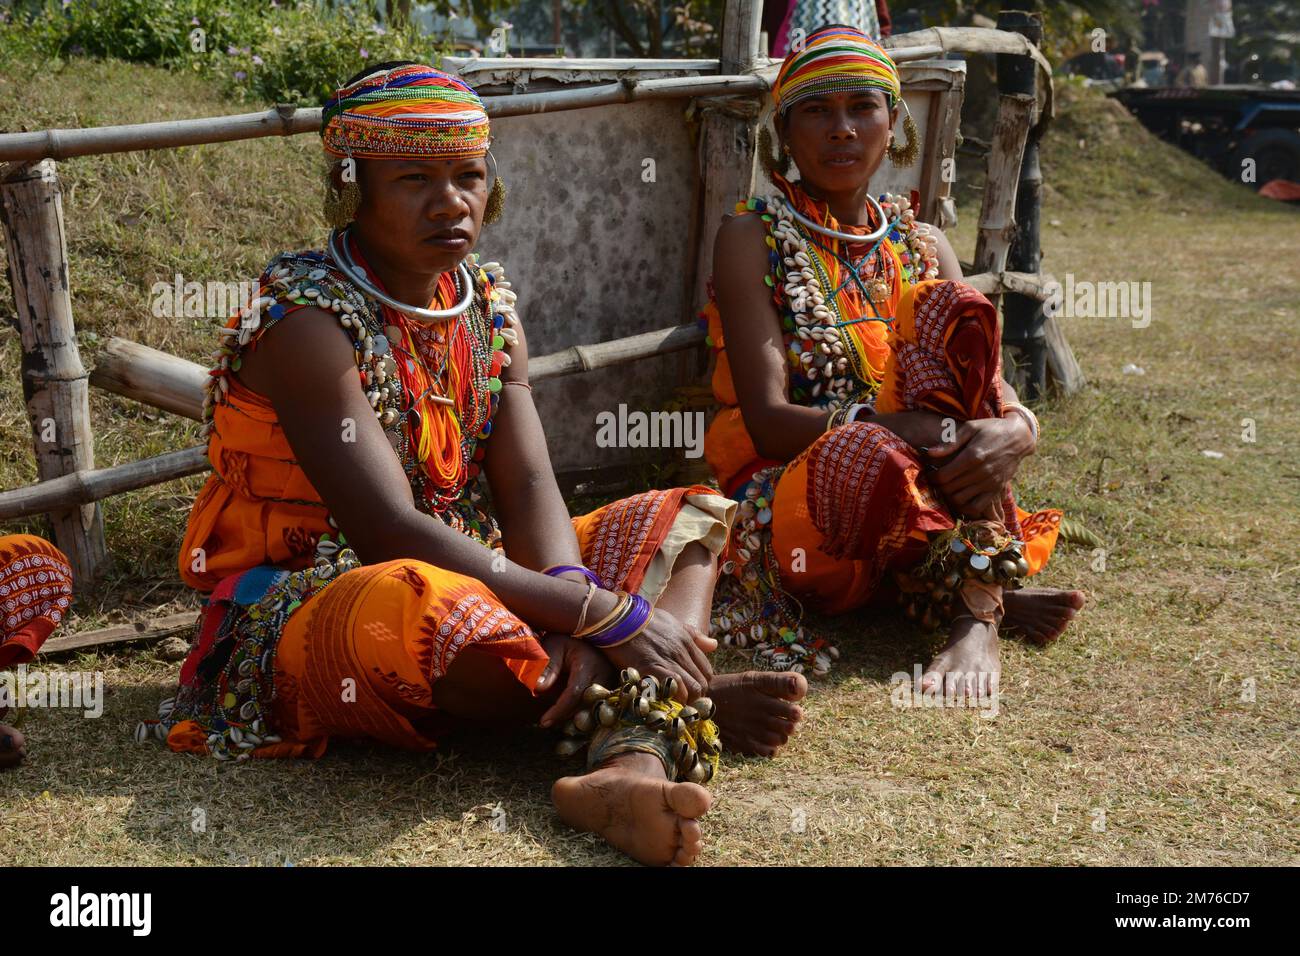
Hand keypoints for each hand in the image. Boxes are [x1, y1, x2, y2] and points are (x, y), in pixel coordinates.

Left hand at [535, 634, 614, 728]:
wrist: (588, 635)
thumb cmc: (566, 642)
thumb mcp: (554, 647)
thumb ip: (548, 667)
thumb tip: (538, 688)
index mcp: (589, 664)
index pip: (575, 694)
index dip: (559, 710)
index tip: (544, 722)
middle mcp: (604, 676)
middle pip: (586, 706)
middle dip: (567, 717)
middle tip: (548, 722)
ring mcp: (611, 685)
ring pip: (594, 711)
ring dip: (575, 718)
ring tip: (556, 721)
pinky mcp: (611, 692)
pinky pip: (599, 710)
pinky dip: (583, 716)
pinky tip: (568, 718)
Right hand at [601, 606, 715, 702]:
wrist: (617, 617)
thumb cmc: (641, 619)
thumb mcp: (672, 622)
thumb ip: (693, 635)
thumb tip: (714, 645)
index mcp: (686, 641)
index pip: (706, 670)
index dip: (701, 684)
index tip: (690, 691)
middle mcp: (681, 652)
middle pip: (702, 683)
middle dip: (696, 697)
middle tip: (683, 704)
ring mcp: (668, 660)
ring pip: (693, 688)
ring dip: (686, 701)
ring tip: (675, 706)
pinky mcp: (651, 667)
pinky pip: (674, 687)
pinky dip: (673, 698)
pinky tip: (665, 702)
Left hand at [924, 416, 1033, 515]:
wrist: (1019, 438)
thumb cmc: (991, 429)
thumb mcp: (970, 428)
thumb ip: (950, 442)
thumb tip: (929, 453)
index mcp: (972, 456)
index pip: (943, 476)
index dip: (932, 476)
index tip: (929, 472)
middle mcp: (981, 472)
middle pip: (949, 489)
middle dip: (938, 485)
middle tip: (936, 480)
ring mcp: (990, 483)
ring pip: (960, 499)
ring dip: (949, 495)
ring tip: (947, 486)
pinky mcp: (996, 490)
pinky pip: (977, 507)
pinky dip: (966, 506)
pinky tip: (961, 496)